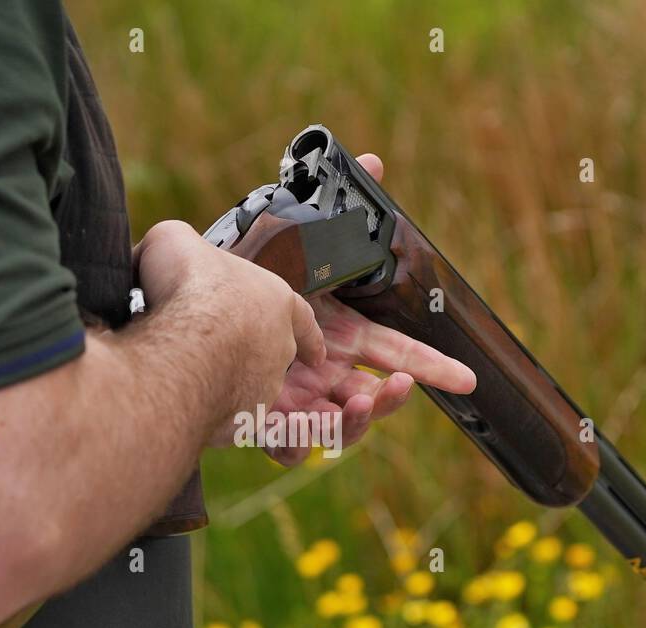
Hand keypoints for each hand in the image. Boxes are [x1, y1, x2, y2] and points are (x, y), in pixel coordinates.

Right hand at [132, 219, 325, 443]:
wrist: (186, 343)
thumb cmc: (188, 286)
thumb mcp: (174, 242)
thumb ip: (175, 251)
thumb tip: (153, 263)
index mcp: (277, 302)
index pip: (301, 317)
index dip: (307, 332)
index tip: (319, 356)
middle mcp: (279, 349)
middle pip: (270, 355)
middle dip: (247, 358)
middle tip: (217, 355)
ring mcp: (262, 389)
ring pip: (247, 390)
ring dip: (224, 387)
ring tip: (190, 381)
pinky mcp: (240, 424)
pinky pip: (225, 422)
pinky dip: (206, 415)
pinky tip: (181, 407)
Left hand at [262, 153, 476, 465]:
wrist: (177, 297)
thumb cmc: (235, 270)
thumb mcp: (287, 236)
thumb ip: (335, 209)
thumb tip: (372, 161)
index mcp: (335, 334)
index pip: (393, 352)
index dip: (431, 365)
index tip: (468, 377)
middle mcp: (320, 372)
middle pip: (373, 397)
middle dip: (396, 399)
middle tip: (399, 386)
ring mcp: (291, 400)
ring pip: (339, 428)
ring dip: (358, 421)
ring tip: (361, 400)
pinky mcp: (258, 422)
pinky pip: (287, 447)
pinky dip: (297, 446)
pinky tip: (295, 435)